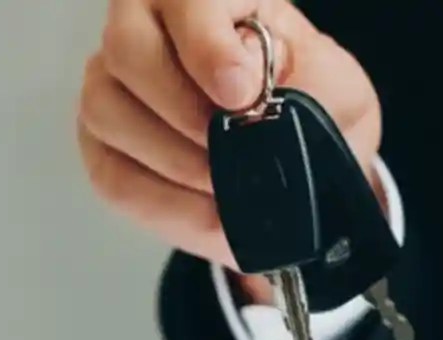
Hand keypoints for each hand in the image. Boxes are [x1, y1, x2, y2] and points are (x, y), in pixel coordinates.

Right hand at [76, 0, 380, 294]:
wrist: (311, 160)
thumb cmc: (316, 105)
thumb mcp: (336, 89)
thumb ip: (305, 84)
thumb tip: (248, 100)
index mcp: (208, 0)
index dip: (206, 46)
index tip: (243, 94)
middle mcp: (145, 31)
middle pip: (128, 53)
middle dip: (186, 112)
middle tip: (235, 148)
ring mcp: (115, 88)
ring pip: (110, 114)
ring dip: (179, 163)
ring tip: (232, 186)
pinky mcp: (106, 149)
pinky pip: (114, 179)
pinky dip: (170, 207)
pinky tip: (214, 214)